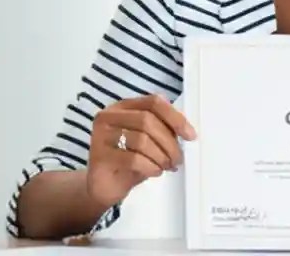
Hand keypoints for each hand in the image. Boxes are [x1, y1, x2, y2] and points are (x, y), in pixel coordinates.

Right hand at [85, 94, 196, 209]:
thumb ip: (162, 130)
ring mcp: (101, 135)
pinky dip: (151, 167)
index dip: (175, 117)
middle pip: (147, 120)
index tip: (190, 135)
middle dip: (169, 142)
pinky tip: (154, 172)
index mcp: (123, 107)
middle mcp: (109, 116)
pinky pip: (133, 159)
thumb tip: (186, 131)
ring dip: (161, 156)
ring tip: (166, 166)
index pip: (153, 102)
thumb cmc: (129, 161)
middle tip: (178, 159)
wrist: (104, 186)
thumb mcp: (149, 141)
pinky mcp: (99, 156)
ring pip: (142, 140)